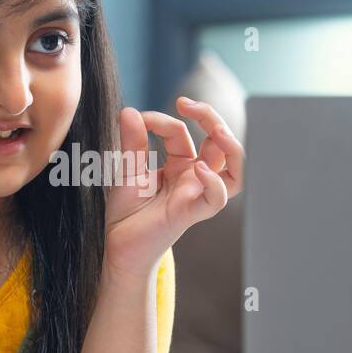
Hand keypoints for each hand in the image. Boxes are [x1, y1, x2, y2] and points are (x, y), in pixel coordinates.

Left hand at [102, 95, 243, 279]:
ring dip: (231, 147)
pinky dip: (214, 183)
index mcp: (180, 167)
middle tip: (187, 104)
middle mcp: (193, 179)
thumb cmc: (126, 214)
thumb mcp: (126, 172)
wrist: (118, 249)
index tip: (138, 119)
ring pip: (233, 170)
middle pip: (220, 143)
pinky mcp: (191, 213)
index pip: (181, 132)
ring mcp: (195, 195)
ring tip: (216, 130)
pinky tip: (198, 168)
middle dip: (211, 117)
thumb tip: (129, 111)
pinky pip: (216, 199)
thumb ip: (132, 143)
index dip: (161, 120)